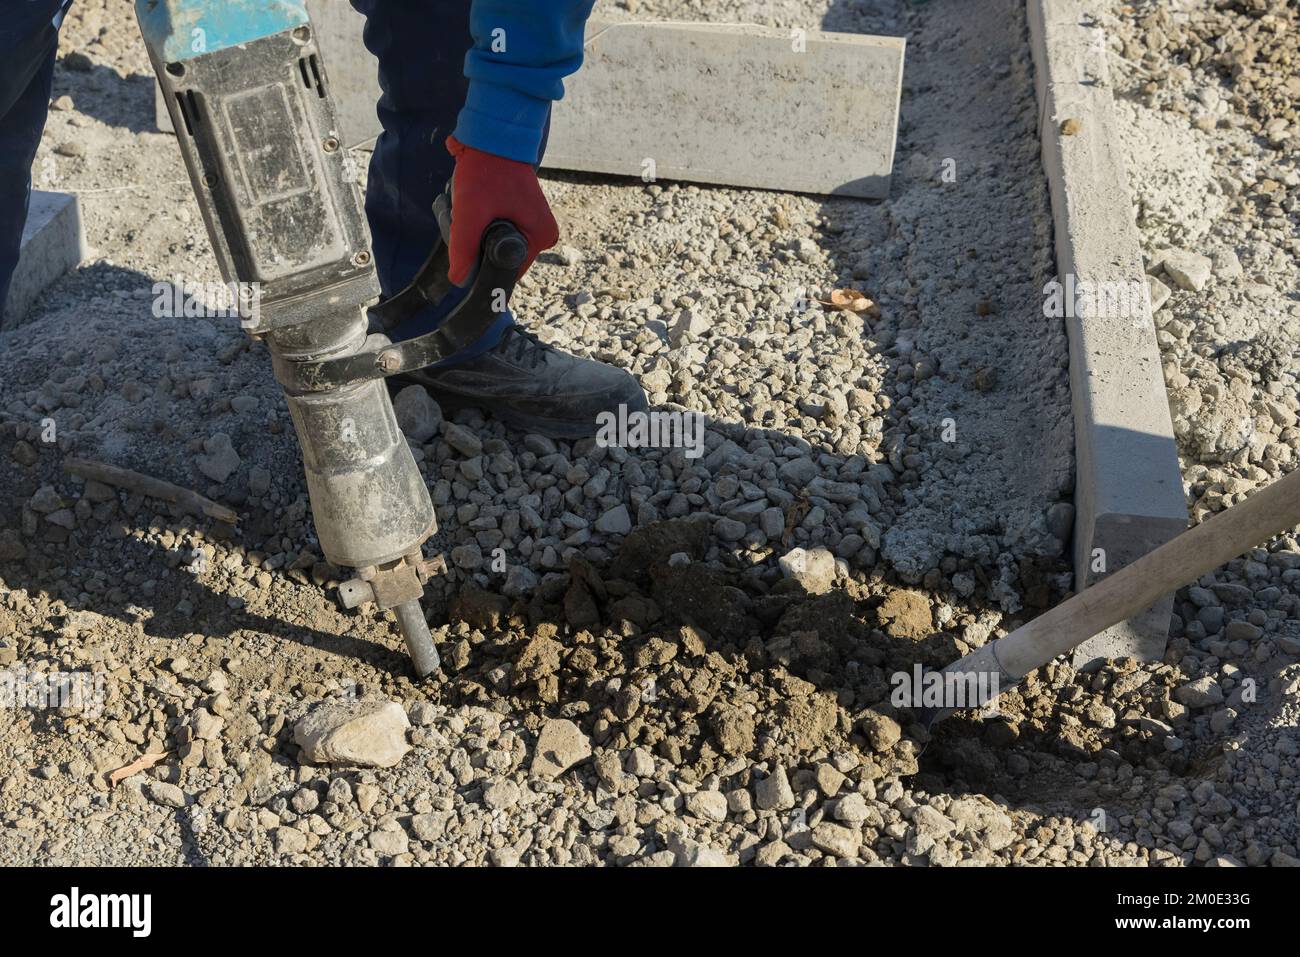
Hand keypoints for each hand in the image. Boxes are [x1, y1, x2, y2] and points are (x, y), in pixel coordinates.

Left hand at [444, 135, 557, 285]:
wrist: (492, 136)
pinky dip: (482, 223)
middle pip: (502, 258)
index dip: (483, 265)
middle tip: (465, 220)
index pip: (508, 271)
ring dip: (478, 234)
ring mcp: (533, 222)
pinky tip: (475, 205)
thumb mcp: (471, 212)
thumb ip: (463, 248)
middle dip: (479, 247)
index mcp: (540, 237)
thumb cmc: (486, 169)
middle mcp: (542, 233)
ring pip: (497, 244)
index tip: (466, 246)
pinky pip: (499, 230)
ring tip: (470, 208)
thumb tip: (458, 280)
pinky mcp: (523, 213)